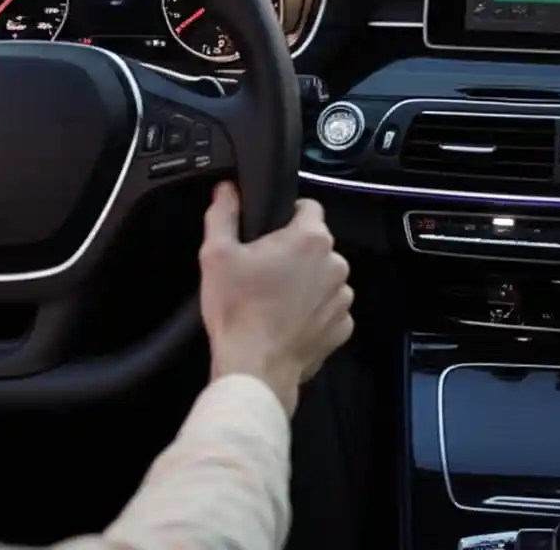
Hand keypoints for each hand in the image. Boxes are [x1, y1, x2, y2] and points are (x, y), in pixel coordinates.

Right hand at [199, 182, 353, 414]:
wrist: (254, 368)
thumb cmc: (237, 309)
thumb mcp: (217, 254)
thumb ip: (223, 214)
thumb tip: (227, 190)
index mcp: (310, 239)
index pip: (309, 208)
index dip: (287, 216)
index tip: (270, 233)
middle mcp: (336, 263)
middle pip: (316, 245)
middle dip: (295, 253)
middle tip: (264, 271)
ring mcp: (343, 297)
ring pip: (324, 277)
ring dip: (306, 283)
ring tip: (274, 300)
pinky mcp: (343, 327)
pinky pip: (329, 309)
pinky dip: (313, 312)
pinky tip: (288, 322)